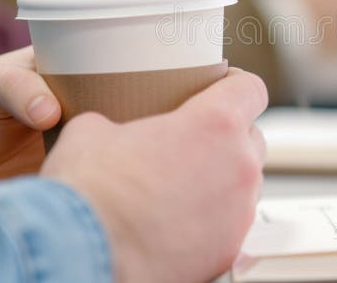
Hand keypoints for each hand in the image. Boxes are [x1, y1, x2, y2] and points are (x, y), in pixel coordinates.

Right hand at [42, 68, 267, 282]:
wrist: (84, 252)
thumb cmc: (91, 191)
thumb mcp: (94, 131)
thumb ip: (121, 123)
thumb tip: (110, 132)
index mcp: (214, 123)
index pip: (250, 89)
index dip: (236, 84)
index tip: (224, 87)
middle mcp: (238, 164)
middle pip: (252, 137)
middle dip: (229, 136)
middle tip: (195, 142)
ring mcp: (239, 210)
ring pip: (246, 183)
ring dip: (224, 179)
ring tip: (185, 186)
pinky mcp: (231, 248)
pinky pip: (233, 224)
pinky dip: (214, 220)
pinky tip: (181, 222)